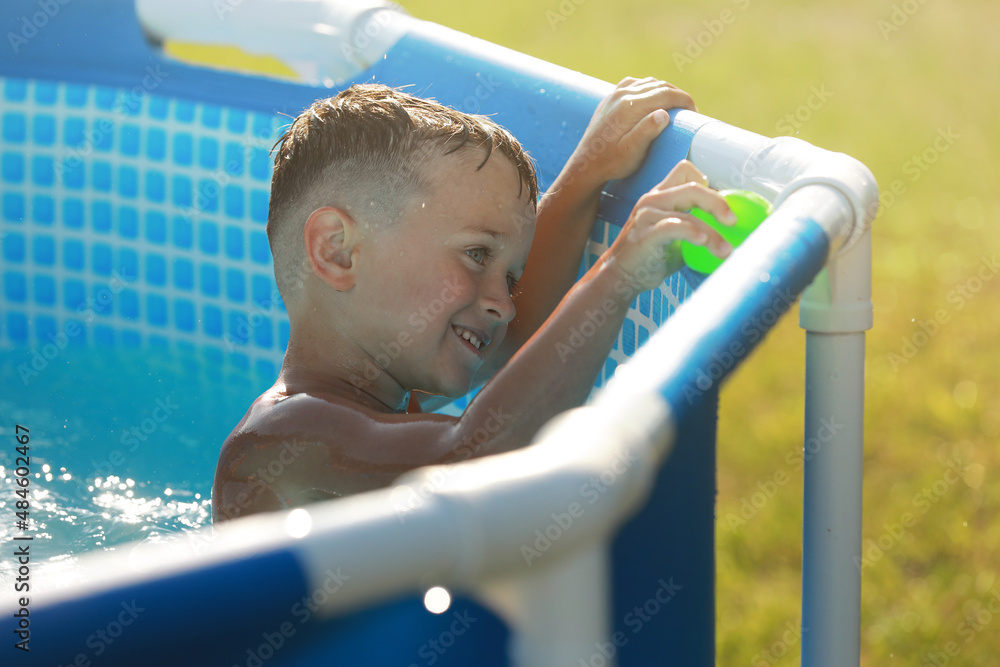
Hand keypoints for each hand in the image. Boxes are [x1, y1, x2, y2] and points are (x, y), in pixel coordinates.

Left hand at [567, 77, 696, 186]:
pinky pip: (634, 84)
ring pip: (648, 82)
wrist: (585, 165)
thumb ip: (647, 131)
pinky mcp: (610, 99)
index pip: (666, 94)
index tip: (695, 113)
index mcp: (630, 106)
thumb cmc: (611, 163)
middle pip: (659, 85)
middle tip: (689, 112)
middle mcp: (622, 94)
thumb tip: (664, 113)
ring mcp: (614, 94)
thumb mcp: (632, 152)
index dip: (685, 101)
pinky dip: (648, 88)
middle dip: (678, 96)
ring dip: (664, 90)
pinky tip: (652, 98)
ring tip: (675, 106)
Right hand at [604, 160, 734, 294]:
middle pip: (693, 187)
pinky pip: (674, 226)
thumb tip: (726, 225)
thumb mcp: (673, 233)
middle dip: (718, 203)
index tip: (716, 207)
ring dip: (712, 233)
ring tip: (724, 251)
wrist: (621, 276)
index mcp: (660, 195)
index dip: (705, 183)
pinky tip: (702, 242)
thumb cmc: (650, 256)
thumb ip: (693, 223)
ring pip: (689, 213)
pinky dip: (691, 232)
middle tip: (732, 222)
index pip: (685, 170)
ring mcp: (647, 215)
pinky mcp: (645, 234)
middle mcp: (652, 199)